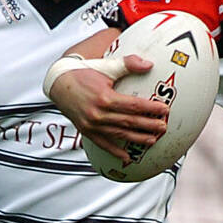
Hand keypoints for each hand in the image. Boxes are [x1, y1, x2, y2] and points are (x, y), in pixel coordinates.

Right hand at [49, 56, 167, 160]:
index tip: (164, 109)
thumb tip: (149, 64)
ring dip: (137, 139)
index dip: (151, 108)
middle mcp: (99, 114)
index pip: (134, 105)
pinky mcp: (86, 131)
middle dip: (148, 125)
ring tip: (152, 140)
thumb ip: (128, 64)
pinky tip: (127, 158)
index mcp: (105, 98)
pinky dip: (115, 152)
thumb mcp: (106, 66)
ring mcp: (92, 125)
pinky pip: (103, 144)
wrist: (59, 83)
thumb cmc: (84, 73)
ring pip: (119, 135)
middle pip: (129, 122)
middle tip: (163, 127)